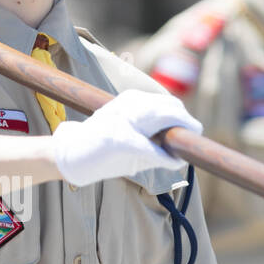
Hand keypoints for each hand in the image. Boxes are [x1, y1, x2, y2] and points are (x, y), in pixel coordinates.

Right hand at [51, 88, 202, 187]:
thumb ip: (147, 132)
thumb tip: (175, 146)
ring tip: (185, 147)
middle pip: (169, 107)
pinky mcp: (121, 141)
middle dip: (186, 122)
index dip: (181, 114)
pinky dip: (165, 157)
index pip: (165, 102)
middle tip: (195, 133)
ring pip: (163, 119)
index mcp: (129, 101)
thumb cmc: (98, 146)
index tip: (191, 126)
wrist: (68, 155)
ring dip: (179, 135)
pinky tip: (174, 163)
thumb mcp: (123, 132)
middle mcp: (127, 106)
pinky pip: (152, 149)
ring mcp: (124, 122)